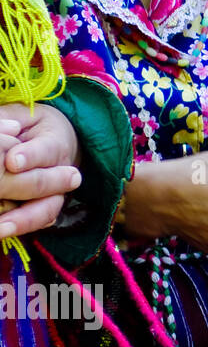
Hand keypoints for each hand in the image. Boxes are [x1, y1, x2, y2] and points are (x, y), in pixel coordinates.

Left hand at [0, 104, 82, 239]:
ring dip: (23, 221)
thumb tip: (5, 129)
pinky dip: (21, 226)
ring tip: (0, 228)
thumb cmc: (34, 126)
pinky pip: (37, 220)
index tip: (12, 161)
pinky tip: (3, 231)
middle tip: (2, 199)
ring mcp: (55, 192)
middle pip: (46, 187)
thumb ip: (11, 120)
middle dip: (25, 191)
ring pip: (45, 210)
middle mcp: (61, 171)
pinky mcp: (46, 206)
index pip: (45, 150)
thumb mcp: (25, 115)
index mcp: (56, 143)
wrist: (62, 142)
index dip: (30, 156)